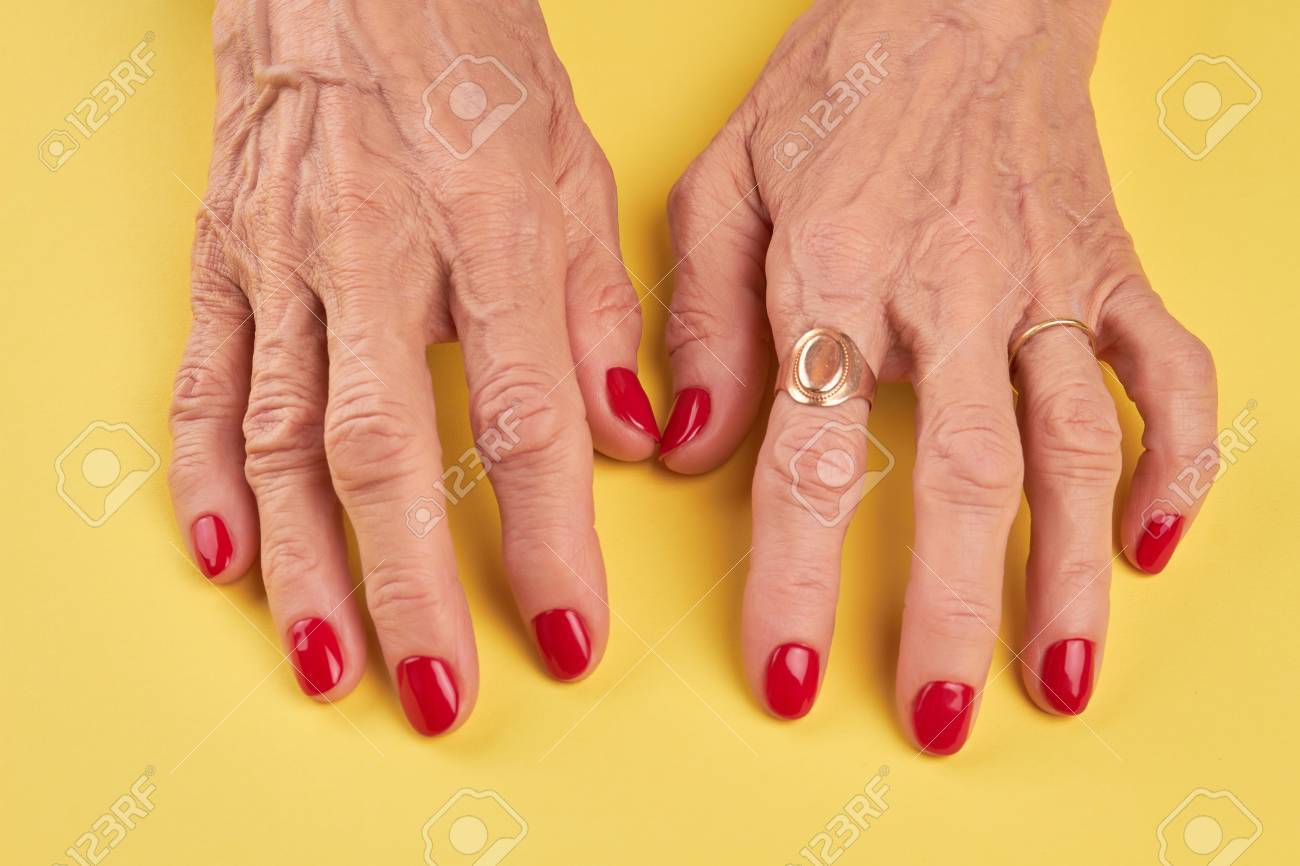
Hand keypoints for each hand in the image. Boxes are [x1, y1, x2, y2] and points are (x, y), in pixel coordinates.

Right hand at [169, 0, 656, 734]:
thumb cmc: (468, 57)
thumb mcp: (571, 164)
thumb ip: (600, 311)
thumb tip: (635, 437)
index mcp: (487, 227)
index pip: (522, 415)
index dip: (545, 538)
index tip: (567, 631)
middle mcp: (372, 253)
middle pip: (384, 451)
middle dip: (411, 588)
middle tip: (440, 694)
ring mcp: (281, 261)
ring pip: (280, 439)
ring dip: (306, 566)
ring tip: (332, 665)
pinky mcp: (221, 261)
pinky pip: (202, 382)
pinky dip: (205, 479)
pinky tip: (228, 559)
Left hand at [660, 0, 1215, 752]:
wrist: (961, 0)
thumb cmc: (834, 90)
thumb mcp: (725, 184)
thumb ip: (701, 323)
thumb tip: (684, 450)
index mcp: (836, 275)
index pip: (814, 455)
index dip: (799, 576)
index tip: (791, 671)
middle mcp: (951, 292)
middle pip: (965, 480)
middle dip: (953, 612)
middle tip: (938, 718)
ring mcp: (1044, 285)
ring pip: (1075, 448)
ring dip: (1072, 576)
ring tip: (1061, 681)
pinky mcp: (1107, 271)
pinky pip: (1167, 372)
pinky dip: (1177, 458)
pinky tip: (1153, 540)